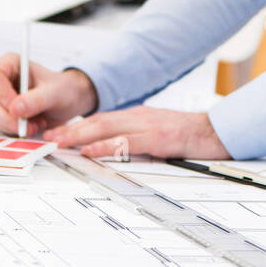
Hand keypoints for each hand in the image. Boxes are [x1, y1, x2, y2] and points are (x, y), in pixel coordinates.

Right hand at [0, 53, 97, 137]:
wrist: (68, 101)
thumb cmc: (63, 89)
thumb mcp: (56, 93)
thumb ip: (37, 99)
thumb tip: (14, 109)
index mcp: (11, 63)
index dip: (2, 95)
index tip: (18, 108)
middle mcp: (1, 79)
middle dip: (10, 118)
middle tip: (32, 124)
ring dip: (14, 126)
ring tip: (38, 123)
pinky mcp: (0, 113)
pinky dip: (14, 130)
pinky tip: (33, 126)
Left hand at [42, 106, 231, 159]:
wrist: (217, 131)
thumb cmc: (189, 134)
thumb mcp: (158, 131)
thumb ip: (136, 136)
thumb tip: (112, 146)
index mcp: (138, 116)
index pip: (101, 119)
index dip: (77, 125)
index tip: (56, 132)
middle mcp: (139, 117)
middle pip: (98, 121)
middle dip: (71, 128)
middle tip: (48, 136)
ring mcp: (149, 126)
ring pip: (108, 128)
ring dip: (80, 135)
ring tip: (60, 141)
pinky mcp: (159, 138)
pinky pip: (127, 142)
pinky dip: (107, 146)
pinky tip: (92, 150)